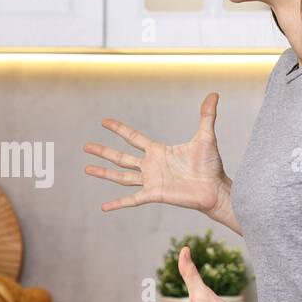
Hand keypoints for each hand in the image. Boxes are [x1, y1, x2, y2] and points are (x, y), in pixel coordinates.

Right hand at [84, 92, 229, 216]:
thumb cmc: (211, 166)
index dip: (118, 129)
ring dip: (103, 172)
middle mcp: (150, 166)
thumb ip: (207, 115)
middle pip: (121, 157)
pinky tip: (103, 207)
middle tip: (86, 146)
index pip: (133, 137)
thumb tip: (214, 94)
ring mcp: (150, 181)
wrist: (215, 189)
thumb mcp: (206, 137)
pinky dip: (118, 203)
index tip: (103, 121)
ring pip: (121, 176)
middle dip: (103, 151)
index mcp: (158, 151)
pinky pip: (132, 200)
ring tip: (86, 168)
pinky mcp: (154, 194)